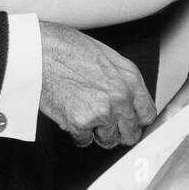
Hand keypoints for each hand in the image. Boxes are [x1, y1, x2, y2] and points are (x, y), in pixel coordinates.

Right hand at [39, 24, 155, 147]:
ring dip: (98, 134)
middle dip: (120, 132)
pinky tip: (71, 116)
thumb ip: (122, 81)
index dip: (137, 120)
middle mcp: (120, 97)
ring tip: (86, 118)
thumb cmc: (67, 48)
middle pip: (131, 133)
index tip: (131, 123)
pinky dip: (77, 134)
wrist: (40, 52)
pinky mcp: (80, 123)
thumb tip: (128, 100)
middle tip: (108, 126)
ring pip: (109, 140)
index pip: (148, 114)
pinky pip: (84, 141)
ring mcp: (102, 112)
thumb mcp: (107, 58)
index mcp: (130, 78)